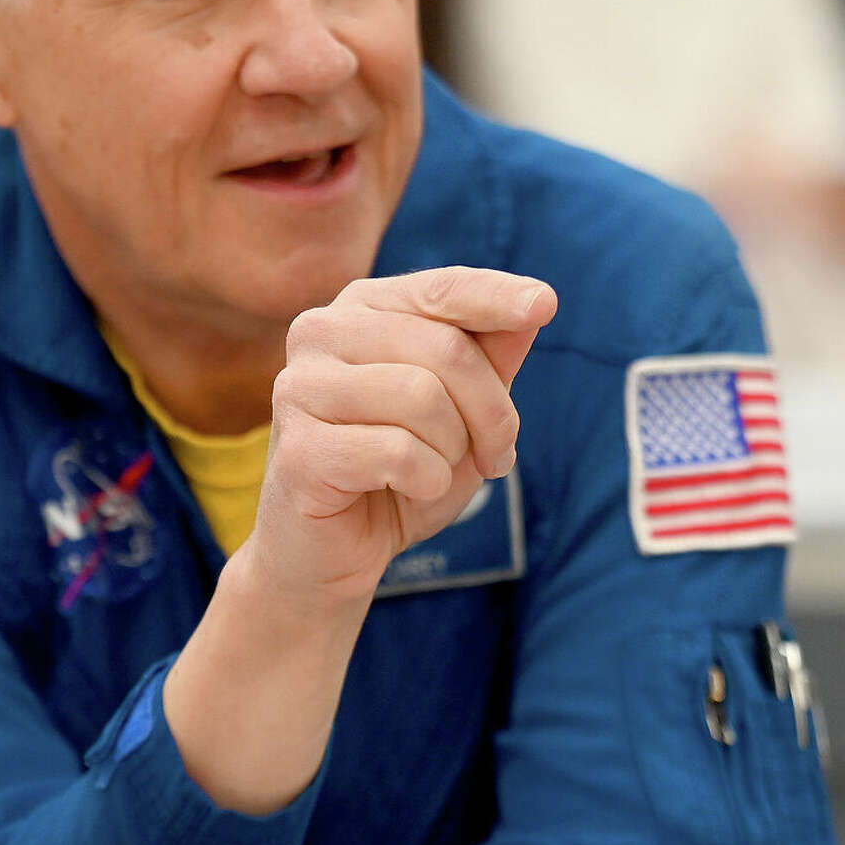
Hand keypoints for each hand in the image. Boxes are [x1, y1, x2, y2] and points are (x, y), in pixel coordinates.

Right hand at [252, 267, 557, 602]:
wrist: (333, 554)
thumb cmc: (399, 474)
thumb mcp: (462, 412)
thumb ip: (490, 356)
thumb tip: (535, 305)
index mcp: (359, 310)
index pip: (440, 289)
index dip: (497, 297)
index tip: (546, 304)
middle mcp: (320, 333)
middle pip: (446, 349)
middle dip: (491, 413)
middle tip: (494, 457)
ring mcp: (300, 388)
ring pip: (422, 397)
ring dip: (453, 450)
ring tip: (437, 472)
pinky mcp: (298, 448)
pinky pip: (398, 452)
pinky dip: (426, 480)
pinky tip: (407, 490)